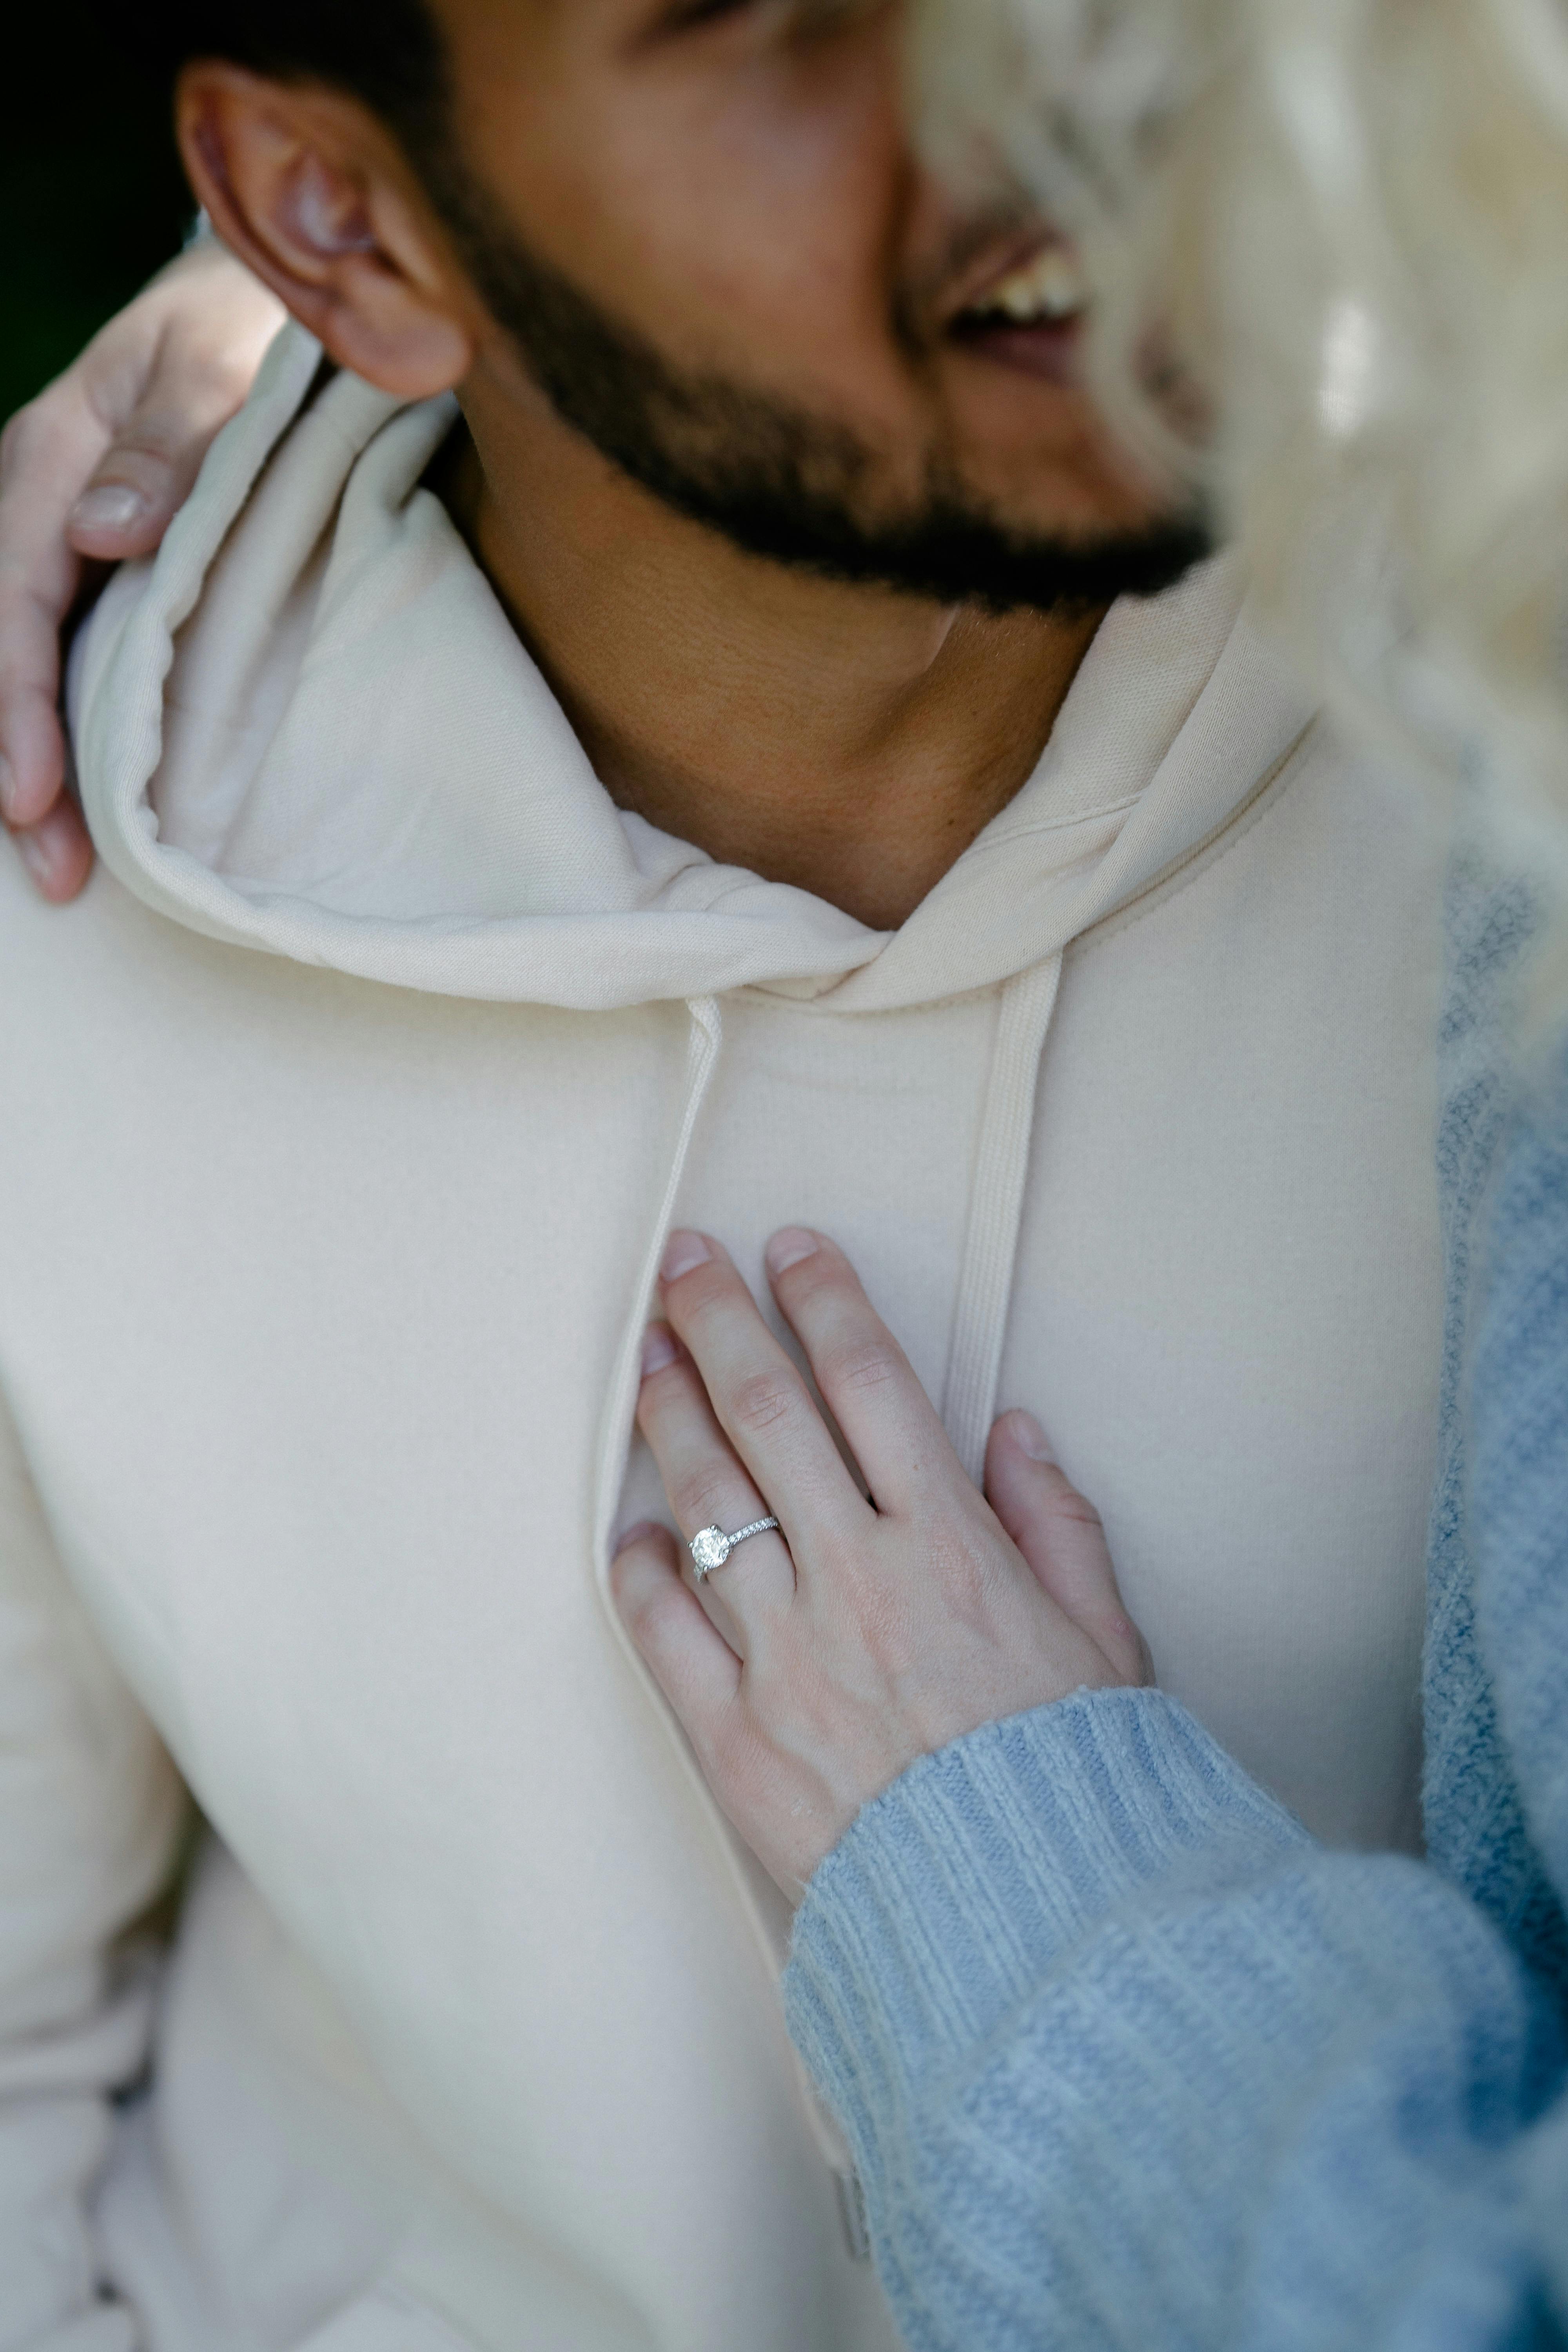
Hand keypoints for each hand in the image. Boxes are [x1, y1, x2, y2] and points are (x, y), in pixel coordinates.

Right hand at [0, 240, 284, 898]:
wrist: (256, 306)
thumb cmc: (244, 330)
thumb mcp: (216, 366)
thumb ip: (172, 445)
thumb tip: (104, 530)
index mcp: (47, 462)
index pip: (14, 603)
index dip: (21, 710)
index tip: (38, 800)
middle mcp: (37, 511)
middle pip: (4, 655)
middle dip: (18, 768)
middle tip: (57, 879)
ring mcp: (61, 548)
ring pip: (24, 669)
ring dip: (37, 767)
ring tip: (64, 870)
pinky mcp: (97, 576)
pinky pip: (67, 661)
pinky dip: (69, 734)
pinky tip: (85, 806)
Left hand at [612, 1228, 1150, 1897]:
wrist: (1028, 1927)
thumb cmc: (1074, 1782)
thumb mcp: (1105, 1639)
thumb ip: (1058, 1523)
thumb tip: (1015, 1429)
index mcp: (950, 1546)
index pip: (870, 1384)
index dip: (823, 1301)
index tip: (790, 1249)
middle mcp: (858, 1581)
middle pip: (767, 1416)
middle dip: (717, 1323)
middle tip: (682, 1262)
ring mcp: (786, 1657)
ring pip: (705, 1501)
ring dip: (667, 1415)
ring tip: (642, 1354)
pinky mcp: (733, 1738)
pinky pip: (663, 1629)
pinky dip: (640, 1566)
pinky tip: (632, 1525)